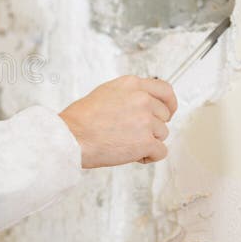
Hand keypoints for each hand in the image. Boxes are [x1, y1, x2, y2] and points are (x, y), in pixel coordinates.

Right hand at [59, 75, 177, 168]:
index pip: (165, 90)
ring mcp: (145, 120)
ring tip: (125, 143)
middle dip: (151, 127)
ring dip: (148, 142)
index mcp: (131, 85)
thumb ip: (127, 94)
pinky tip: (133, 155)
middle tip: (131, 133)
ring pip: (162, 134)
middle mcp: (141, 99)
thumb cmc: (81, 119)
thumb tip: (144, 102)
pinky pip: (161, 152)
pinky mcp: (146, 142)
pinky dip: (149, 157)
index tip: (168, 112)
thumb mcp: (105, 92)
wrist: (71, 137)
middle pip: (164, 116)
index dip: (169, 104)